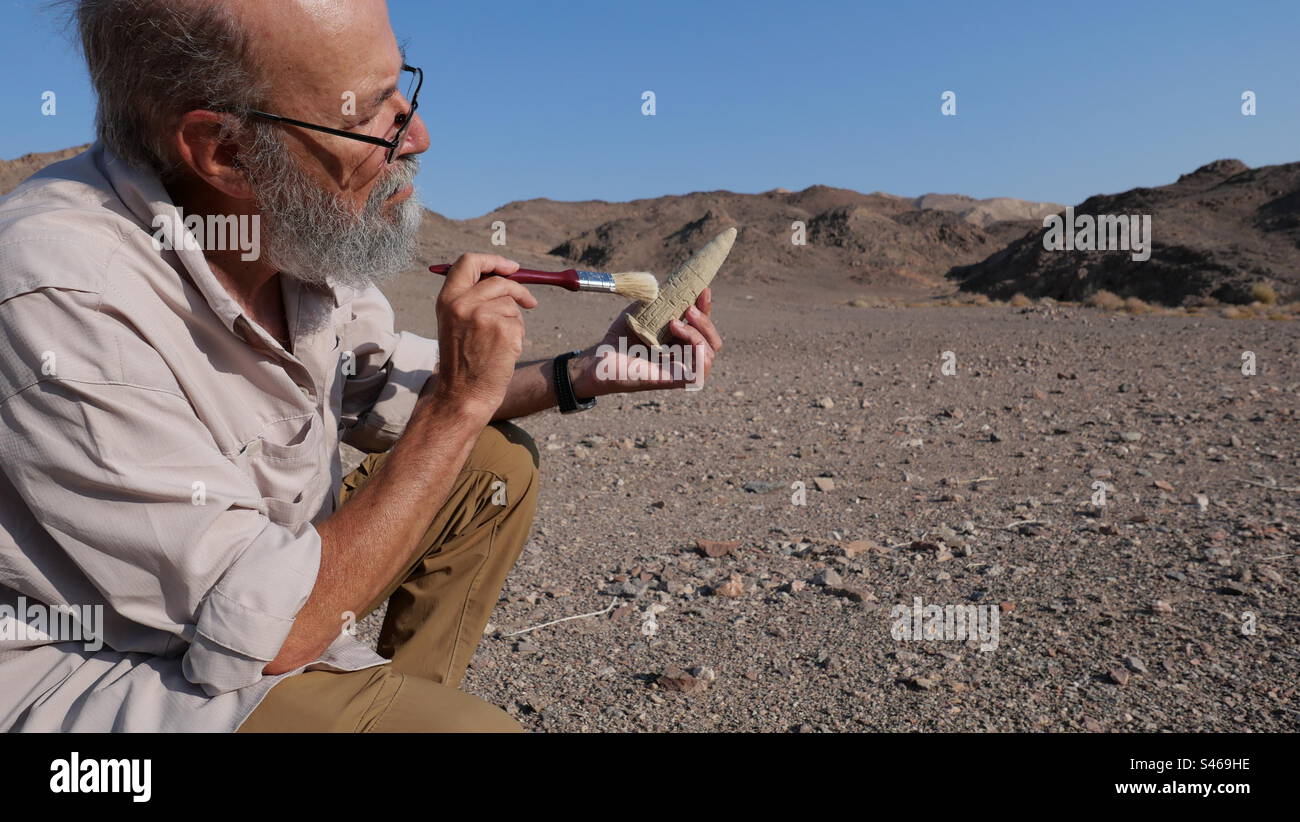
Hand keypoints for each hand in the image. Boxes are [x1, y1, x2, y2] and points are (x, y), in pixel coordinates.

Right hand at [427, 253, 536, 415]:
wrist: (463, 394)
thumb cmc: (462, 362)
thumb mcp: (455, 323)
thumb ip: (471, 299)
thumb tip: (504, 278)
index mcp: (447, 299)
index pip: (468, 262)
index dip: (493, 261)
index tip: (511, 267)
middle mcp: (462, 303)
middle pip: (499, 281)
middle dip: (518, 290)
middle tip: (530, 302)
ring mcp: (483, 315)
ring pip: (512, 304)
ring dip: (514, 321)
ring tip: (499, 343)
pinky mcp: (503, 329)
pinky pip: (519, 323)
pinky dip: (518, 336)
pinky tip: (504, 352)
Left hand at [573, 287, 721, 395]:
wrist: (600, 357)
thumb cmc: (619, 337)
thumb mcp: (643, 311)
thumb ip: (661, 299)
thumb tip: (679, 283)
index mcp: (679, 341)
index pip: (703, 326)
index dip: (707, 308)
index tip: (703, 289)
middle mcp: (683, 356)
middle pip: (714, 341)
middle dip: (706, 320)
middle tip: (687, 309)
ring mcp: (681, 370)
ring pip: (710, 354)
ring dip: (698, 334)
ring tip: (674, 323)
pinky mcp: (675, 382)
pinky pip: (701, 372)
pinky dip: (698, 353)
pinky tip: (678, 338)